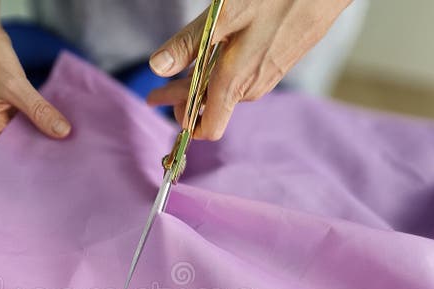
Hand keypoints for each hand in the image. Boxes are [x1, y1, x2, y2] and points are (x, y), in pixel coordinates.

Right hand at [0, 0, 70, 142]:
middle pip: (20, 140)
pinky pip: (24, 115)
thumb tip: (62, 132)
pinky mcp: (4, 104)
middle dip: (41, 139)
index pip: (15, 149)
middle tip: (69, 142)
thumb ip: (39, 110)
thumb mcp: (15, 85)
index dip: (37, 150)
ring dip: (41, 125)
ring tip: (66, 132)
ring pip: (24, 128)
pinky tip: (55, 116)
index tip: (61, 153)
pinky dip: (37, 114)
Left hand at [146, 0, 351, 139]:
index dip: (180, 120)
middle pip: (209, 108)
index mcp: (235, 82)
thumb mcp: (224, 16)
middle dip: (181, 100)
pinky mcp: (277, 65)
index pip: (206, 127)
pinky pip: (241, 79)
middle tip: (156, 94)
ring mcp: (266, 78)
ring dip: (201, 86)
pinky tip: (215, 58)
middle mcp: (251, 88)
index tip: (158, 103)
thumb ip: (189, 44)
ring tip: (183, 74)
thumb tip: (157, 67)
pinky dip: (221, 75)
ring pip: (225, 92)